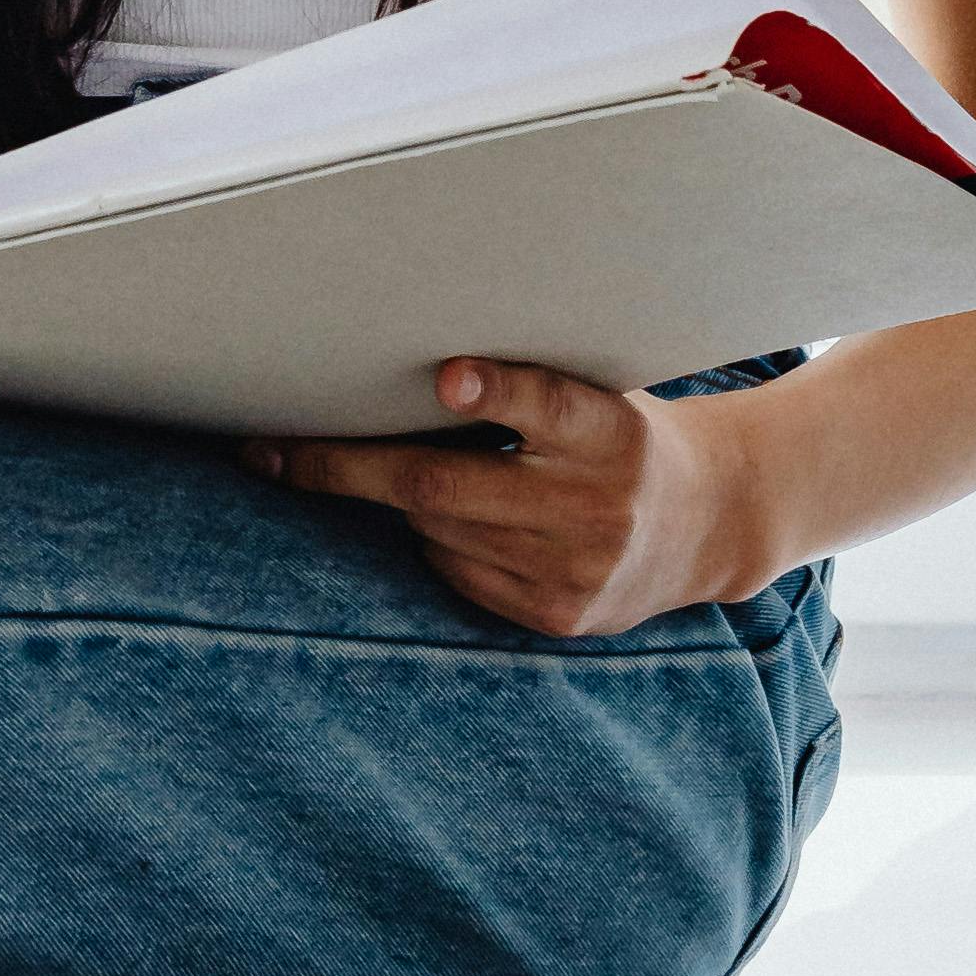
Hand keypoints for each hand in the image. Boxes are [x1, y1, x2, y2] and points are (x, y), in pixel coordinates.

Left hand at [251, 362, 749, 642]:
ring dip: (388, 498)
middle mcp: (595, 506)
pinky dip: (433, 539)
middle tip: (270, 449)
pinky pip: (456, 574)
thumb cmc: (622, 429)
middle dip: (348, 466)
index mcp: (611, 432)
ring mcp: (574, 571)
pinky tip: (443, 514)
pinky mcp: (556, 618)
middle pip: (450, 486)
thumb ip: (531, 380)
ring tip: (342, 460)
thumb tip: (416, 358)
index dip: (499, 389)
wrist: (706, 525)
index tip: (448, 376)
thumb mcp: (602, 389)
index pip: (551, 403)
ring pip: (438, 532)